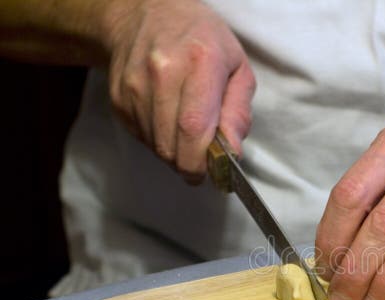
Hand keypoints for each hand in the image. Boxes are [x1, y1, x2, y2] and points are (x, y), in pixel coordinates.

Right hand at [104, 0, 254, 182]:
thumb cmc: (202, 40)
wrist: (145, 14)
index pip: (195, 127)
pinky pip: (141, 137)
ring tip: (186, 132)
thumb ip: (238, 112)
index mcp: (199, 61)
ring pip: (156, 146)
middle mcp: (162, 72)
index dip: (202, 160)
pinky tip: (167, 119)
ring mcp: (134, 86)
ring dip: (175, 152)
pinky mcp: (117, 98)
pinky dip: (158, 140)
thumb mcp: (237, 67)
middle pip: (173, 145)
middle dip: (190, 164)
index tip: (212, 172)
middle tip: (202, 161)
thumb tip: (232, 152)